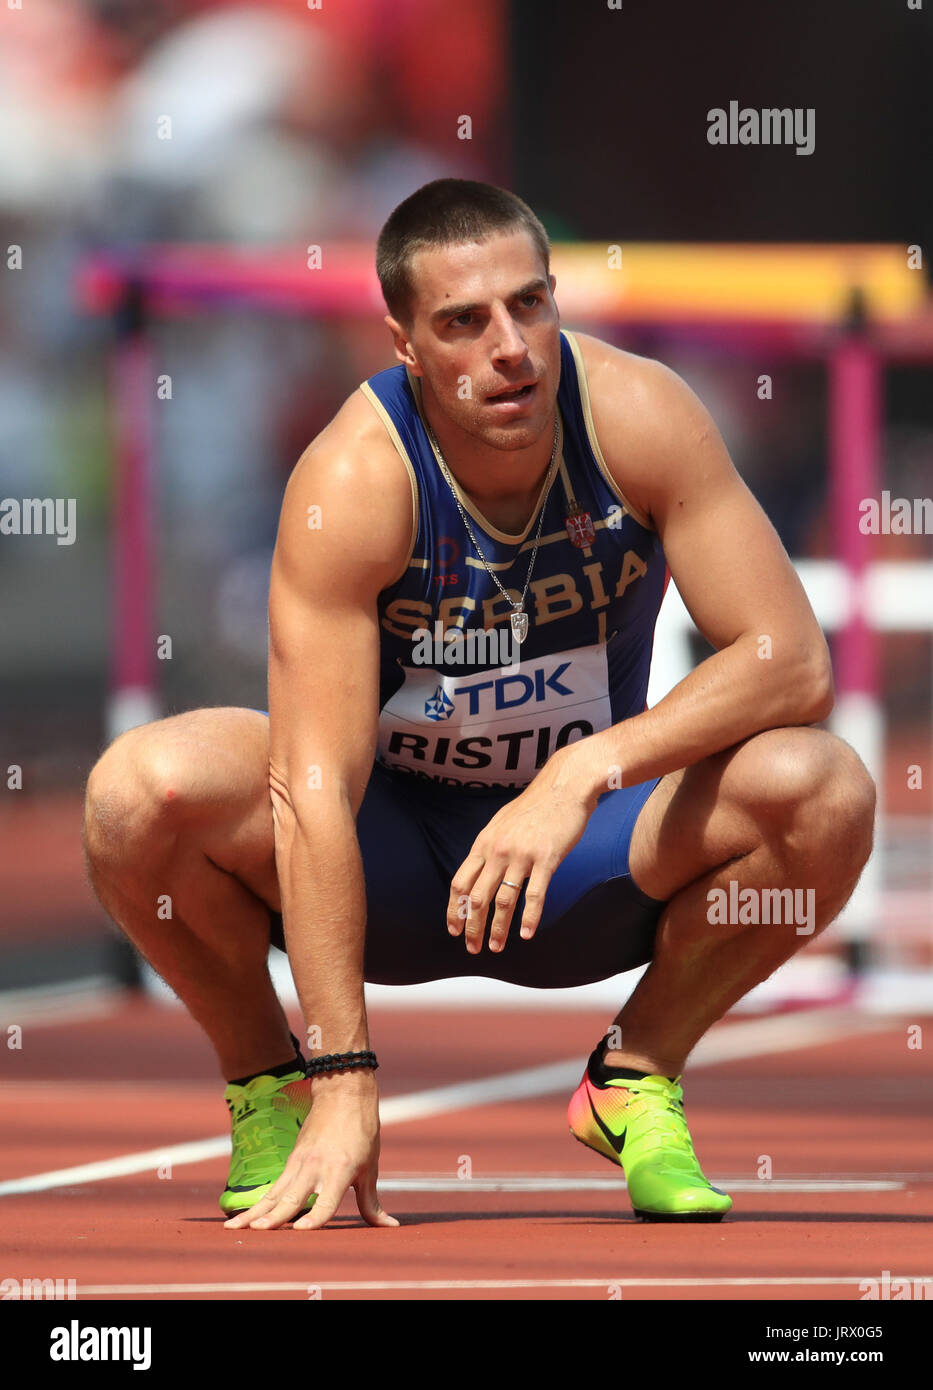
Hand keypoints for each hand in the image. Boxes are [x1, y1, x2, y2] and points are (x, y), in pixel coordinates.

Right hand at [223, 1075, 397, 1230]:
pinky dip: (257, 1204)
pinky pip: (273, 1187)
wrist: (342, 1092)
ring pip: (274, 1194)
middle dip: (274, 1217)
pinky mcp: (291, 1160)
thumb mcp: (371, 1167)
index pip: (326, 1201)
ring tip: (234, 1228)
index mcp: (340, 1170)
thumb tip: (390, 1227)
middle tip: (257, 1231)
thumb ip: (372, 1203)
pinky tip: (241, 1219)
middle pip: (292, 1198)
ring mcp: (300, 1163)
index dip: (315, 1217)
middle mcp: (316, 1168)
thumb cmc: (362, 1131)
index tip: (302, 1230)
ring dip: (254, 1212)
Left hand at [446, 746, 596, 953]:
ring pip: (503, 900)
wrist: (564, 787)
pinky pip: (534, 894)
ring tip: (496, 947)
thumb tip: (479, 871)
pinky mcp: (546, 858)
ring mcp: (521, 854)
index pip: (460, 883)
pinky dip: (529, 918)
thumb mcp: (502, 823)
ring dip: (498, 928)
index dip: (454, 910)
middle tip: (473, 948)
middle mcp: (498, 850)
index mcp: (484, 843)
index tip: (454, 930)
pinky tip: (527, 935)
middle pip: (477, 897)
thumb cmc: (535, 806)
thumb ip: (490, 847)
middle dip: (472, 927)